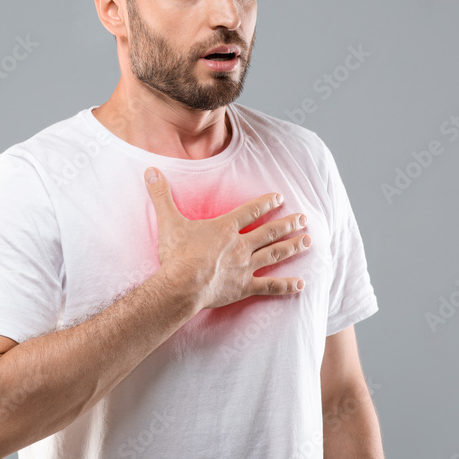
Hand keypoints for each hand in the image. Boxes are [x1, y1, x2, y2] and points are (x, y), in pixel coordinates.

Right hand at [144, 166, 309, 308]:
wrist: (181, 285)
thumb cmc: (176, 254)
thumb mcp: (168, 221)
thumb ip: (161, 195)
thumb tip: (150, 171)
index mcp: (225, 228)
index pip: (251, 211)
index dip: (266, 203)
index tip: (280, 198)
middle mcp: (240, 245)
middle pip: (269, 232)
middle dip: (288, 224)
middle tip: (304, 218)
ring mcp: (245, 267)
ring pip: (275, 254)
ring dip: (293, 246)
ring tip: (308, 241)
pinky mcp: (244, 288)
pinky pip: (269, 286)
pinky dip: (286, 286)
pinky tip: (301, 284)